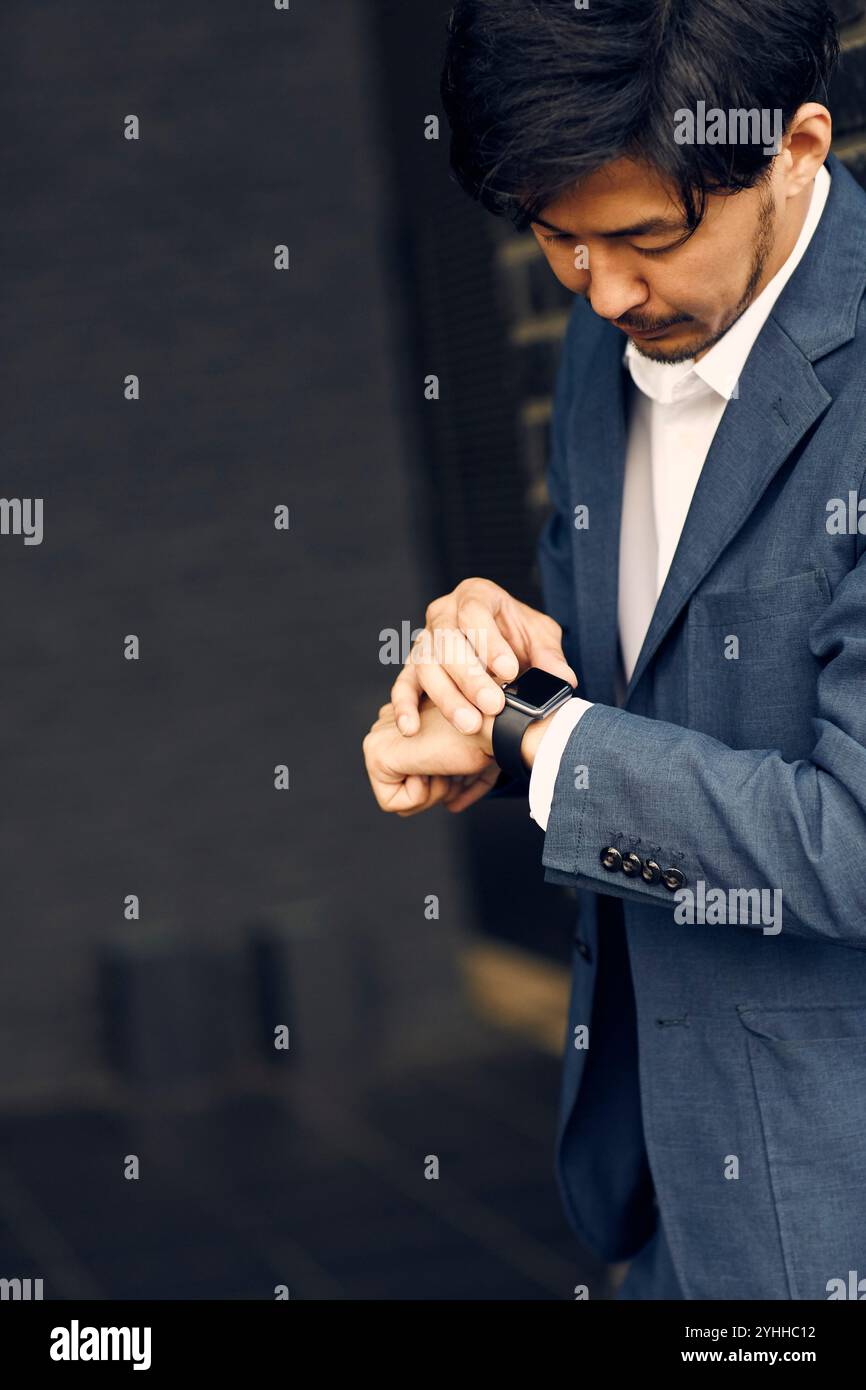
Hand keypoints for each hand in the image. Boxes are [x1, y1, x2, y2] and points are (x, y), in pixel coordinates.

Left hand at [363, 699, 498, 815]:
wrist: (489, 727)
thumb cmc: (487, 737)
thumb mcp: (474, 760)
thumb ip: (463, 783)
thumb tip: (451, 805)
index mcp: (407, 719)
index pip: (414, 776)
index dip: (444, 781)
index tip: (456, 760)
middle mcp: (387, 725)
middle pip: (405, 789)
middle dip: (438, 787)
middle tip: (450, 763)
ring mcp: (378, 738)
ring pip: (400, 800)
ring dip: (433, 791)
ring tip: (442, 762)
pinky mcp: (376, 754)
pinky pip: (394, 803)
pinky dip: (420, 795)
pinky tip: (429, 764)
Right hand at [390, 577, 576, 735]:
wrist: (498, 645)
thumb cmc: (517, 636)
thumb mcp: (539, 637)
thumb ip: (549, 656)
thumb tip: (562, 679)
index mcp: (475, 595)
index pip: (475, 613)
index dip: (489, 642)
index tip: (509, 671)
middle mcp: (444, 613)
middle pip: (448, 642)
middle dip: (471, 677)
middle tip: (494, 705)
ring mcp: (425, 640)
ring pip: (427, 666)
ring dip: (447, 697)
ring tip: (470, 724)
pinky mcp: (413, 667)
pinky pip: (403, 684)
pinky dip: (404, 706)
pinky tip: (411, 728)